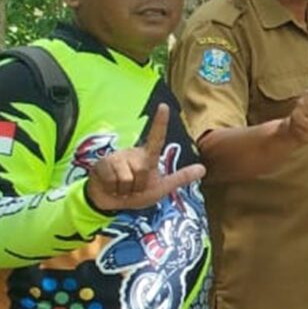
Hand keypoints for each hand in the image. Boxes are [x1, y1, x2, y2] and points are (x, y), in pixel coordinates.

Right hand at [86, 104, 206, 212]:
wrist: (109, 202)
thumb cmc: (135, 194)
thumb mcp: (160, 189)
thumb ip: (179, 179)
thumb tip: (203, 169)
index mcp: (148, 157)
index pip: (157, 138)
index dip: (160, 122)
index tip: (164, 106)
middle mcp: (133, 153)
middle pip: (142, 170)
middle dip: (138, 186)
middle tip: (132, 188)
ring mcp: (117, 157)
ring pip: (127, 178)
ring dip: (124, 189)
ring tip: (120, 187)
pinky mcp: (103, 163)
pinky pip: (113, 180)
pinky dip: (113, 189)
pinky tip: (109, 186)